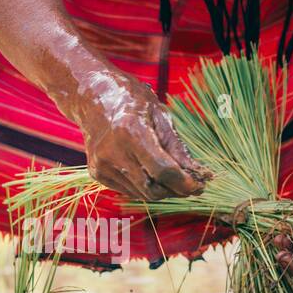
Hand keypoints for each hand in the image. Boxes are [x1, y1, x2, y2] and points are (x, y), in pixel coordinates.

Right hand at [65, 66, 210, 200]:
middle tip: (190, 185)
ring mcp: (102, 165)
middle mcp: (113, 152)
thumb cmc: (131, 101)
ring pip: (142, 194)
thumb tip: (198, 174)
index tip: (200, 185)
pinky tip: (150, 172)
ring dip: (162, 190)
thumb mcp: (160, 115)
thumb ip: (177, 147)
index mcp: (131, 131)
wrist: (92, 98)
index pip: (163, 170)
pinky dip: (145, 186)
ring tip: (172, 177)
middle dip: (176, 190)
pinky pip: (129, 190)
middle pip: (153, 188)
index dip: (184, 183)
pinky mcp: (97, 173)